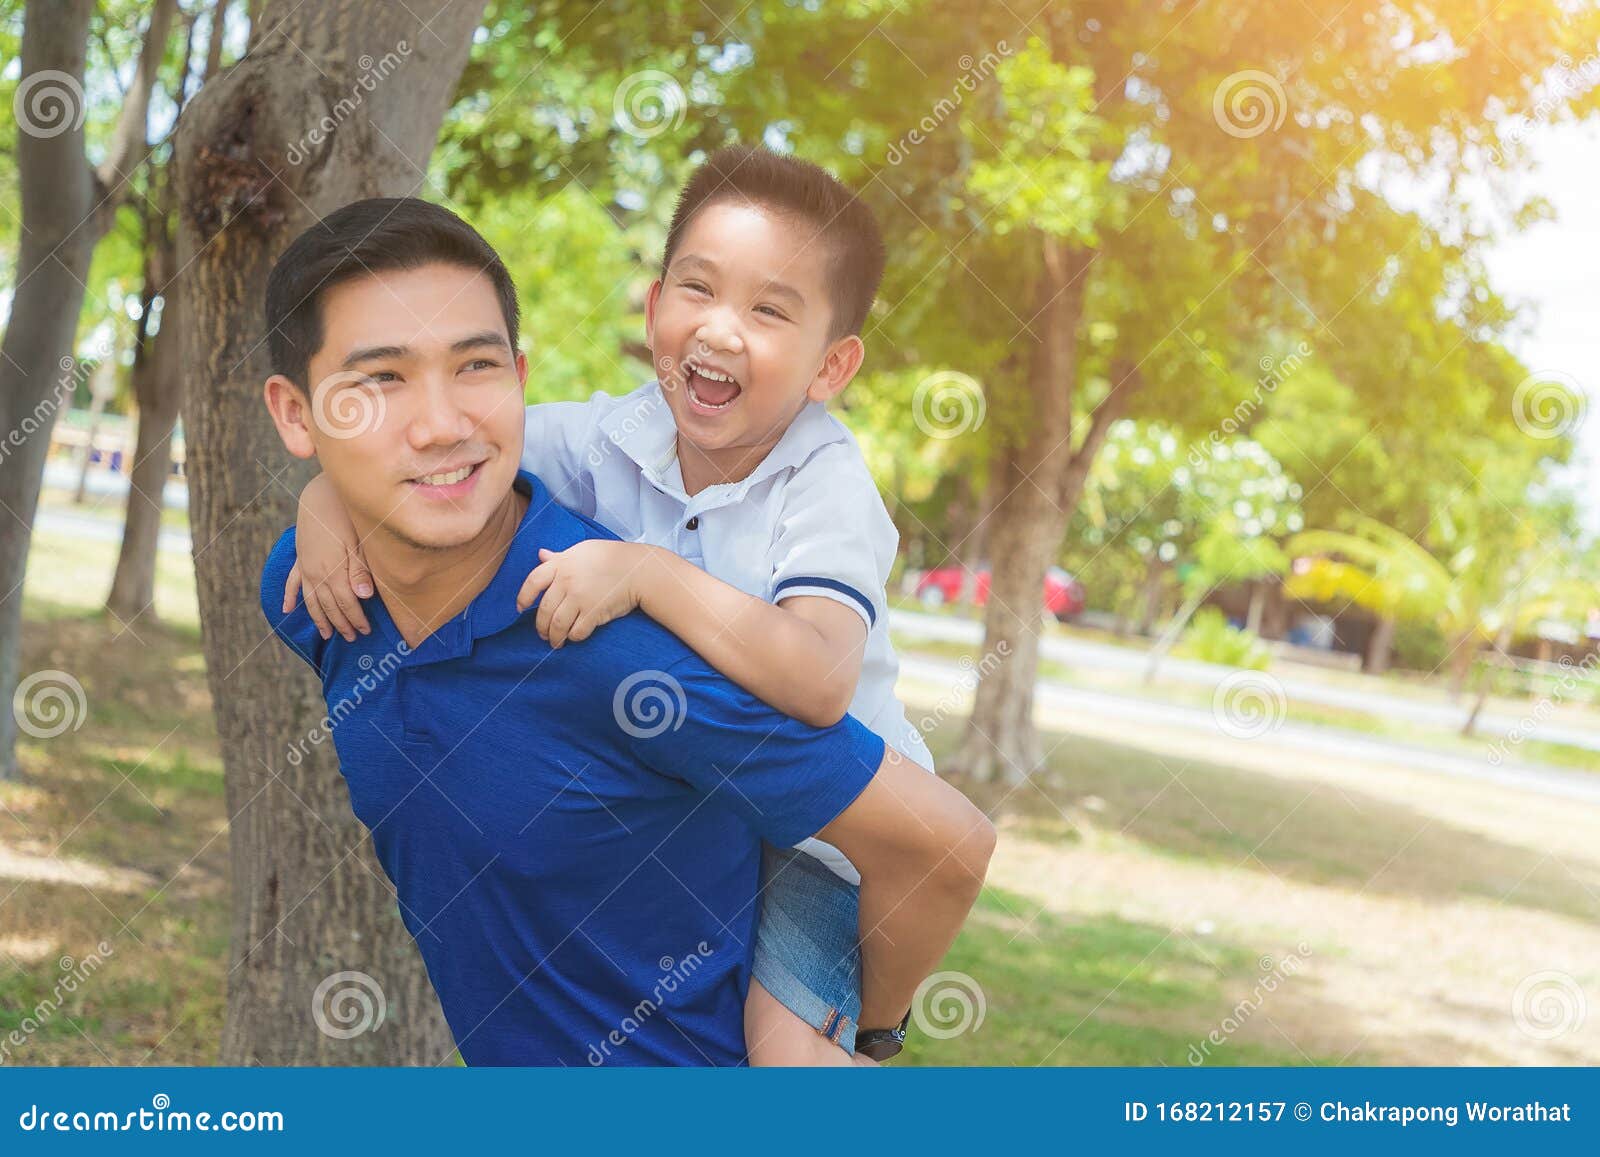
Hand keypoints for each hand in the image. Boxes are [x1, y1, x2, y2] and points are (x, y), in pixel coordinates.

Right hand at [282, 473, 372, 641]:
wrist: (320, 497)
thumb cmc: (344, 518)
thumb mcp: (358, 543)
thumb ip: (360, 570)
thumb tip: (363, 596)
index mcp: (333, 571)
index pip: (346, 603)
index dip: (356, 619)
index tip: (365, 630)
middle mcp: (316, 573)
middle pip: (329, 606)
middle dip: (341, 624)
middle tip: (351, 638)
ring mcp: (305, 567)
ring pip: (311, 600)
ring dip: (319, 618)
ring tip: (326, 634)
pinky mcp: (300, 559)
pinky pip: (293, 583)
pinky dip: (290, 597)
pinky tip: (287, 610)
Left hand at [515, 540, 656, 647]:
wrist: (639, 569)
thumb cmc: (611, 557)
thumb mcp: (582, 550)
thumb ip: (559, 556)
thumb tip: (540, 554)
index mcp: (561, 564)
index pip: (533, 581)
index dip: (523, 597)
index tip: (521, 608)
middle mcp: (566, 581)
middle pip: (543, 610)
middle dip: (540, 627)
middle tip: (542, 635)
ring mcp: (579, 597)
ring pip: (557, 625)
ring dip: (554, 638)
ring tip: (556, 643)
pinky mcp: (593, 612)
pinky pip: (576, 632)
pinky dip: (573, 638)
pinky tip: (574, 637)